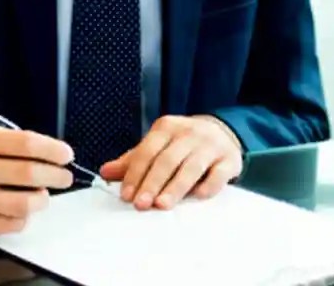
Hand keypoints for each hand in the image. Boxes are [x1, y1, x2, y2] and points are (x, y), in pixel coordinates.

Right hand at [0, 126, 74, 237]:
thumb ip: (9, 142)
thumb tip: (49, 153)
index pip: (26, 143)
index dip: (53, 149)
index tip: (66, 155)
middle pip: (29, 173)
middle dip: (56, 176)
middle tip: (65, 177)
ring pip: (23, 203)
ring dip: (42, 199)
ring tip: (43, 196)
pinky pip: (9, 224)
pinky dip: (22, 218)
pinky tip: (21, 210)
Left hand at [99, 115, 241, 210]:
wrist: (223, 133)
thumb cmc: (182, 144)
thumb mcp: (157, 146)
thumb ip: (133, 160)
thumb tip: (104, 172)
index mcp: (167, 127)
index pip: (147, 151)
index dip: (135, 174)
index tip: (127, 195)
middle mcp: (189, 133)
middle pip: (167, 159)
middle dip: (152, 183)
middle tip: (141, 204)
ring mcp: (211, 145)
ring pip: (192, 166)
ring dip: (176, 187)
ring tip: (162, 205)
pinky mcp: (229, 159)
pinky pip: (218, 173)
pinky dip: (208, 185)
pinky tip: (197, 197)